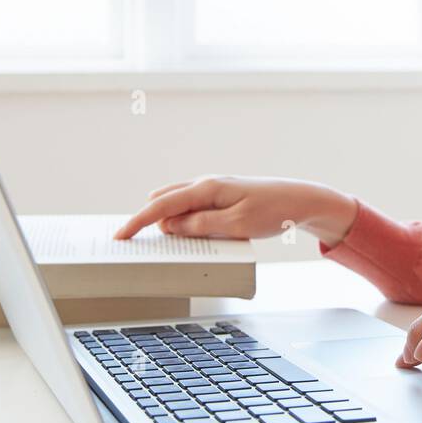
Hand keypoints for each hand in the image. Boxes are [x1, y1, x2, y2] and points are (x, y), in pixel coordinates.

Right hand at [114, 176, 357, 246]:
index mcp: (207, 188)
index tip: (121, 235)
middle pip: (164, 200)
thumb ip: (201, 225)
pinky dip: (179, 216)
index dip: (139, 221)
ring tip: (147, 235)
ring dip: (163, 218)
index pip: (163, 205)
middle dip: (146, 219)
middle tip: (127, 238)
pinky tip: (178, 228)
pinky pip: (191, 205)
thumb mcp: (236, 225)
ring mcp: (213, 188)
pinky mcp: (220, 196)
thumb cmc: (273, 212)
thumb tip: (171, 226)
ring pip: (177, 202)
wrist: (300, 200)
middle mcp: (207, 184)